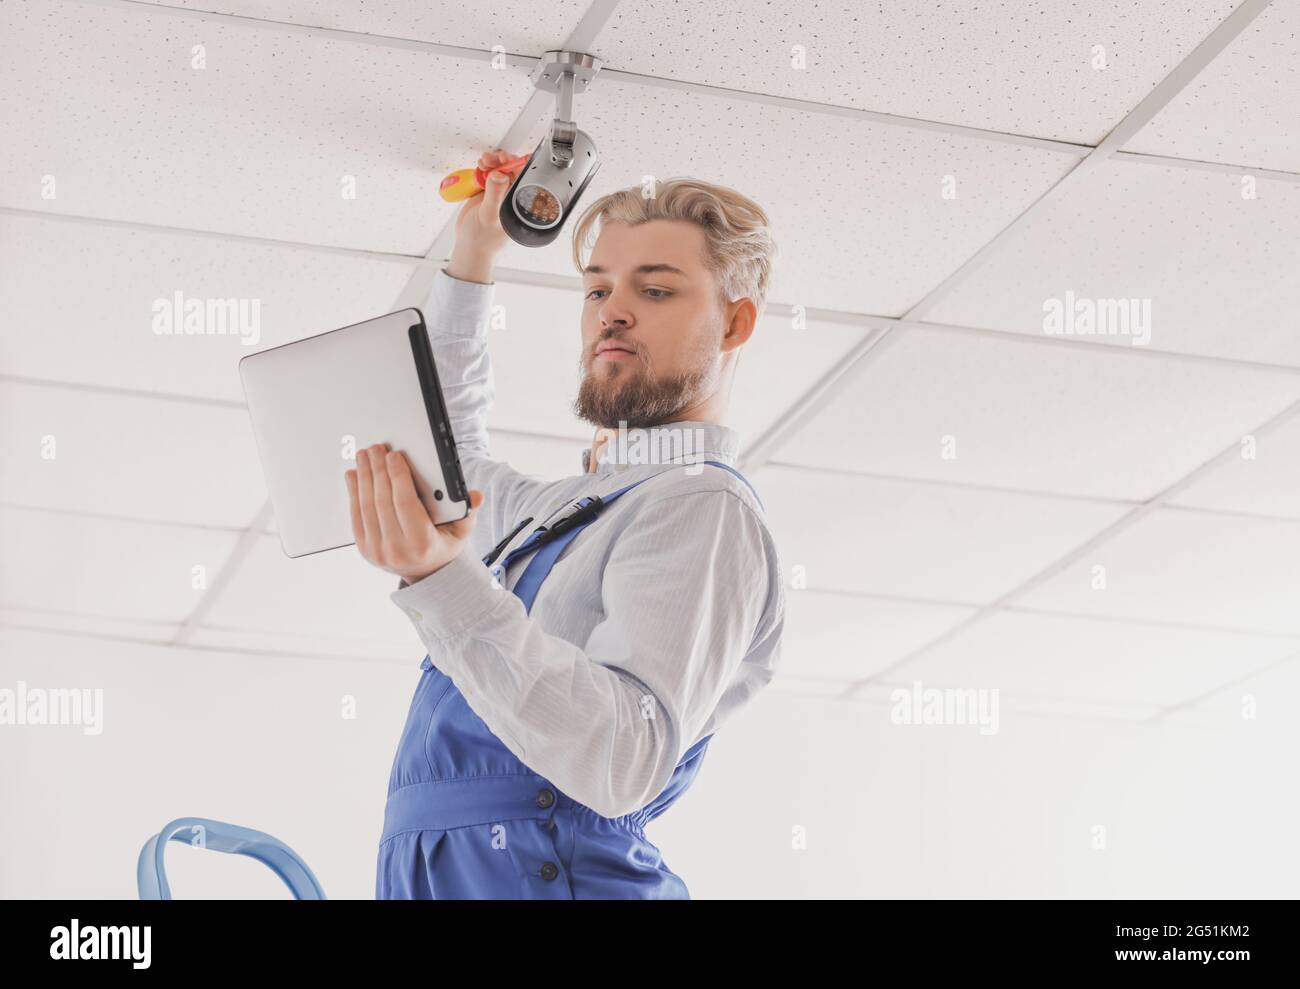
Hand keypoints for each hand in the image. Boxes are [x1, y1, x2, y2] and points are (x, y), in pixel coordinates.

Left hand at [345, 442, 483, 584]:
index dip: (397, 476)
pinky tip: (355, 474)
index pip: (405, 503)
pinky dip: (354, 492)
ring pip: (366, 506)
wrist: (425, 572)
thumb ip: (468, 512)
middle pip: (382, 501)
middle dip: (378, 470)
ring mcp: (376, 550)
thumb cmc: (443, 545)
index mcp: (422, 544)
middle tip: (376, 449)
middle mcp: (396, 549)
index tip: (394, 456)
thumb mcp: (461, 531)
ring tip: (364, 456)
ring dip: (364, 477)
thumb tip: (475, 495)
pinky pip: (356, 515)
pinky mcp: (364, 548)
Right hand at [449, 148, 518, 266]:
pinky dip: (483, 168)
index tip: (505, 159)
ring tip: (483, 162)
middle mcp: (510, 197)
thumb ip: (494, 195)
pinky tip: (479, 168)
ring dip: (492, 162)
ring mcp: (498, 193)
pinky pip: (488, 174)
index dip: (516, 165)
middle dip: (501, 160)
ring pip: (499, 169)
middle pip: (511, 170)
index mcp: (517, 202)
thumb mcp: (489, 216)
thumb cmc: (483, 240)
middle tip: (491, 159)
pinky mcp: (487, 192)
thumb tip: (499, 175)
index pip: (523, 178)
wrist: (469, 246)